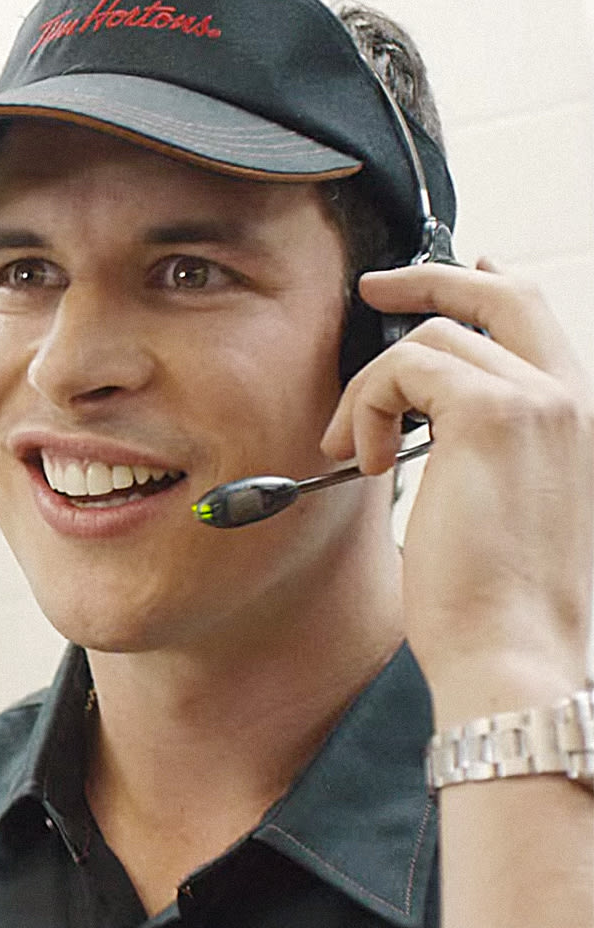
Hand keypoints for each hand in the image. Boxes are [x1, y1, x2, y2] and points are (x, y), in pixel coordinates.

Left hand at [321, 259, 593, 723]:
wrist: (511, 648)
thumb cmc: (496, 600)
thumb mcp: (495, 503)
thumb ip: (477, 446)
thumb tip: (421, 415)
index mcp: (579, 419)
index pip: (535, 320)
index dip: (480, 289)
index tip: (428, 286)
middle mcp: (573, 398)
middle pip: (503, 294)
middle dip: (429, 279)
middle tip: (370, 288)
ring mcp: (540, 400)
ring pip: (432, 338)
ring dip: (371, 389)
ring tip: (356, 451)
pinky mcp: (493, 413)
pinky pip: (405, 368)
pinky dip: (367, 406)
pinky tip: (365, 462)